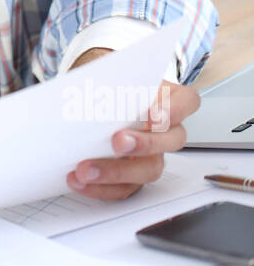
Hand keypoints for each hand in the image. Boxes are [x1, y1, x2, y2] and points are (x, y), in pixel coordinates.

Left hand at [64, 47, 201, 201]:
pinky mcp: (134, 176)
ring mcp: (152, 155)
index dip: (174, 109)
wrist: (93, 104)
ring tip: (86, 169)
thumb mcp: (110, 77)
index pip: (187, 102)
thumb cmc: (109, 88)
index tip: (152, 114)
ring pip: (149, 169)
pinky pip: (125, 188)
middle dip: (145, 143)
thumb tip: (91, 90)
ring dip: (116, 172)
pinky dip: (100, 187)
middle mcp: (166, 130)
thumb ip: (111, 81)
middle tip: (118, 141)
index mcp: (167, 99)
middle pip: (172, 141)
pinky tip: (79, 181)